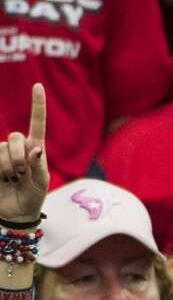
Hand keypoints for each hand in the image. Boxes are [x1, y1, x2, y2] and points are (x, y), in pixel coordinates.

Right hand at [0, 84, 48, 222]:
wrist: (15, 214)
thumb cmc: (32, 197)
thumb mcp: (41, 184)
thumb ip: (39, 166)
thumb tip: (36, 148)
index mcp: (35, 149)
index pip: (37, 123)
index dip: (37, 105)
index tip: (38, 86)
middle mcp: (17, 149)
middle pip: (15, 137)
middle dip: (18, 156)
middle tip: (21, 174)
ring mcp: (1, 155)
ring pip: (1, 150)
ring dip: (7, 166)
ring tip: (11, 180)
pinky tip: (2, 178)